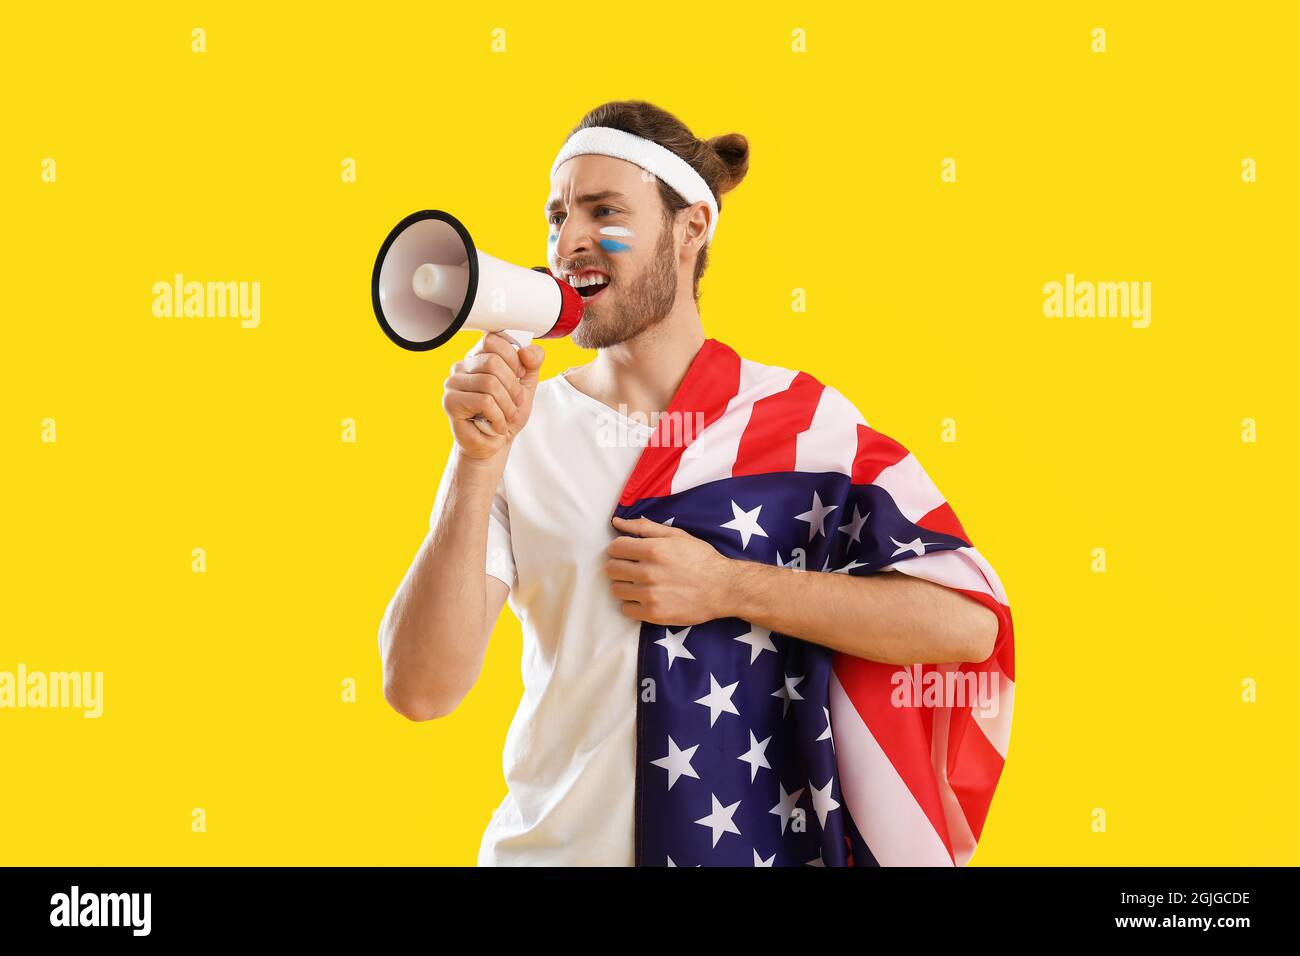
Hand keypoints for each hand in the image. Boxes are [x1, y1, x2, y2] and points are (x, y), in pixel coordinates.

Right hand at [441, 332, 544, 460]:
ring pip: (489, 383)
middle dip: (513, 386)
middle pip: (492, 361)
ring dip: (507, 405)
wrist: (494, 444)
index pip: (492, 340)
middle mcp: (461, 367)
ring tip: (507, 416)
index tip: (519, 373)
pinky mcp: (451, 403)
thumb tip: (528, 351)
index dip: (512, 357)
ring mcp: (453, 384)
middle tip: (515, 402)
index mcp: (478, 357)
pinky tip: (496, 425)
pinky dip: (498, 417)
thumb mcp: (526, 386)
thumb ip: (532, 364)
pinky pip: (483, 402)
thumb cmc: (506, 415)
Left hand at [605, 516, 732, 625]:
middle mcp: (648, 572)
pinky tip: (644, 598)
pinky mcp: (654, 614)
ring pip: (616, 590)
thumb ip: (644, 527)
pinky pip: (626, 609)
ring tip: (639, 583)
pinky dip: (631, 604)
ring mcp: (650, 595)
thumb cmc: (700, 558)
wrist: (722, 588)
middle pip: (611, 569)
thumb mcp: (676, 535)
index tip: (626, 553)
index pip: (615, 548)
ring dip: (624, 585)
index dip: (618, 549)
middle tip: (632, 568)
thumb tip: (616, 522)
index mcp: (652, 550)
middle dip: (618, 566)